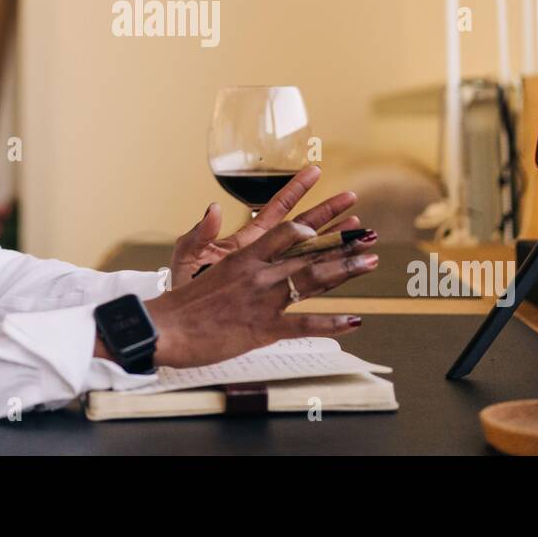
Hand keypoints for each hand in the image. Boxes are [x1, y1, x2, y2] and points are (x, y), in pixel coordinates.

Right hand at [147, 166, 379, 368]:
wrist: (166, 329)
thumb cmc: (180, 300)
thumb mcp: (189, 258)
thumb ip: (205, 232)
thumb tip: (215, 207)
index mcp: (244, 254)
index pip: (286, 228)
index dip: (313, 218)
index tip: (332, 209)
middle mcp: (259, 272)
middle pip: (308, 251)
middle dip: (341, 241)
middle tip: (368, 234)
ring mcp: (264, 299)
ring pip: (312, 279)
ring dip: (345, 270)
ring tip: (370, 262)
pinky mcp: (264, 328)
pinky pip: (304, 324)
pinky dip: (331, 323)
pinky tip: (354, 321)